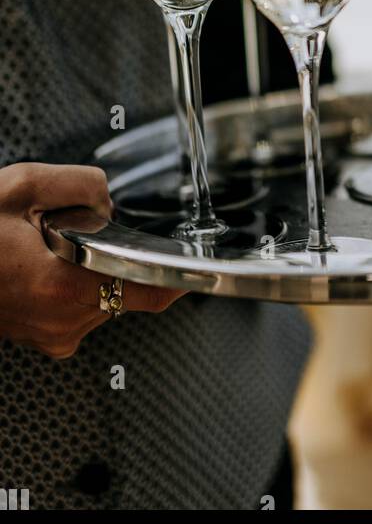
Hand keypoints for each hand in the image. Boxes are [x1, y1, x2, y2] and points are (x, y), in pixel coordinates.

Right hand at [0, 162, 182, 358]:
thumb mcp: (21, 187)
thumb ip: (79, 184)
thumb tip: (106, 198)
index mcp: (65, 287)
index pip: (150, 291)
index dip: (179, 277)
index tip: (199, 266)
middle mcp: (63, 321)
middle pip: (125, 285)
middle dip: (112, 254)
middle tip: (69, 233)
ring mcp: (51, 335)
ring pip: (101, 296)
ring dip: (87, 270)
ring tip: (44, 249)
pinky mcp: (42, 339)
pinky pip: (76, 308)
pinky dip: (69, 284)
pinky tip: (40, 265)